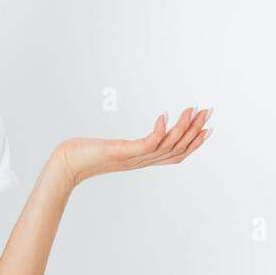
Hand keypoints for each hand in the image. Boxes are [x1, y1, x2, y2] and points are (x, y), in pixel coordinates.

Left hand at [57, 107, 212, 186]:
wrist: (66, 164)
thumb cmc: (84, 155)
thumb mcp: (112, 149)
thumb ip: (126, 146)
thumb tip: (130, 141)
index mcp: (142, 161)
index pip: (176, 155)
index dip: (194, 143)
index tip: (208, 128)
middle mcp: (142, 161)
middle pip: (177, 148)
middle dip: (196, 131)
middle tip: (209, 112)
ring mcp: (134, 158)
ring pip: (167, 145)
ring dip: (183, 127)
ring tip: (193, 110)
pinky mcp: (123, 152)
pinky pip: (147, 143)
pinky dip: (159, 130)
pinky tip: (164, 115)